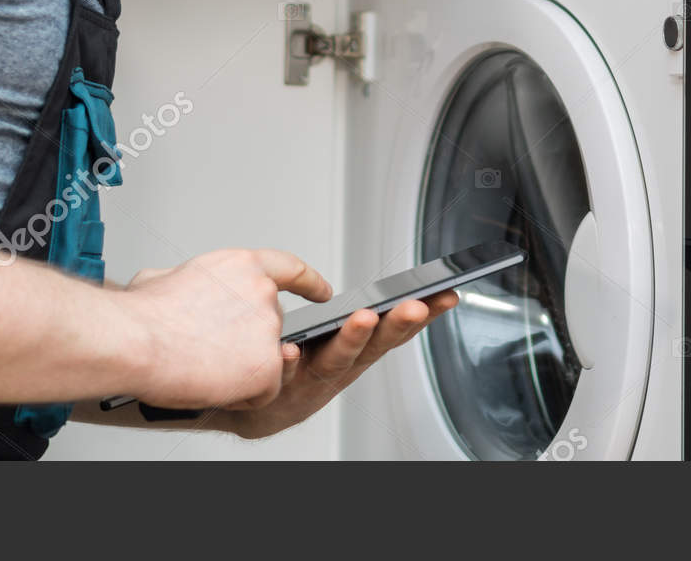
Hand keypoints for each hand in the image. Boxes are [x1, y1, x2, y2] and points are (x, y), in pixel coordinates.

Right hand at [118, 248, 330, 408]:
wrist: (135, 341)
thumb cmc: (139, 315)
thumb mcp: (160, 277)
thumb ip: (183, 279)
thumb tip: (170, 286)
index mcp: (241, 265)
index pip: (289, 269)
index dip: (309, 283)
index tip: (323, 293)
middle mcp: (263, 292)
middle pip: (270, 328)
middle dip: (246, 344)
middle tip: (208, 350)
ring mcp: (270, 329)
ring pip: (266, 362)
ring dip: (240, 370)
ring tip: (202, 365)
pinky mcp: (268, 365)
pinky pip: (263, 390)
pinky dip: (241, 395)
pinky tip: (212, 383)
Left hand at [216, 292, 458, 439]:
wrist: (242, 405)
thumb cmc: (289, 365)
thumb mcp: (329, 339)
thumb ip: (353, 317)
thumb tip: (382, 286)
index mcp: (352, 351)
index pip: (392, 330)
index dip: (423, 315)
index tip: (447, 295)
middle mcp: (337, 370)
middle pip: (373, 346)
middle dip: (396, 325)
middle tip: (414, 305)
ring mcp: (308, 383)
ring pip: (333, 360)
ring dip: (351, 339)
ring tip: (363, 318)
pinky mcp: (276, 392)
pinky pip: (280, 374)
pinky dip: (290, 362)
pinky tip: (293, 348)